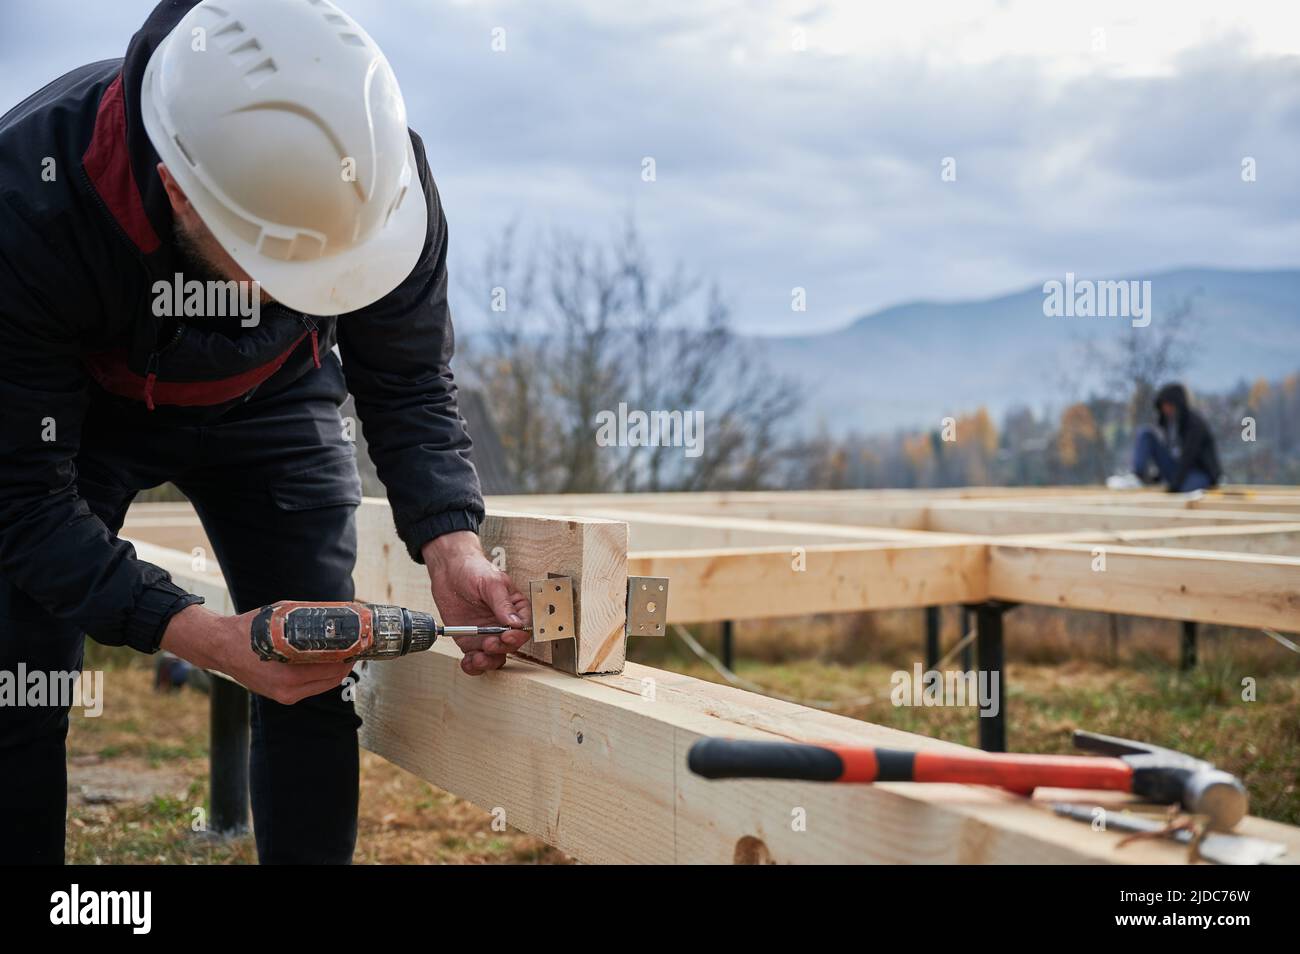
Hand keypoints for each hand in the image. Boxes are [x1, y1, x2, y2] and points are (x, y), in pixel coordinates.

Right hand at [161, 603, 353, 703]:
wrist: (220, 647)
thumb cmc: (249, 630)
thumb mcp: (281, 618)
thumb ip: (307, 620)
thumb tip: (335, 614)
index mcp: (288, 673)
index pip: (332, 668)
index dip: (350, 655)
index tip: (359, 643)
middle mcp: (287, 689)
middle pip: (332, 679)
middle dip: (346, 663)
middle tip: (356, 647)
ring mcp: (283, 695)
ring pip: (323, 685)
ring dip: (335, 670)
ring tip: (344, 652)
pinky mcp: (281, 696)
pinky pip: (310, 688)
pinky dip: (321, 675)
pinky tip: (325, 661)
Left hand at [423, 531, 531, 674]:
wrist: (449, 570)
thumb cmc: (474, 570)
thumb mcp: (492, 583)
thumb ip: (503, 604)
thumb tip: (516, 624)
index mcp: (515, 608)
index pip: (524, 627)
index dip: (517, 635)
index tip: (506, 635)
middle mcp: (503, 624)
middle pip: (510, 646)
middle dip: (500, 648)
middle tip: (488, 643)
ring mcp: (487, 634)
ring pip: (495, 656)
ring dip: (487, 662)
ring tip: (477, 658)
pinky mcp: (470, 641)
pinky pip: (475, 658)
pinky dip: (472, 665)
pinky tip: (467, 662)